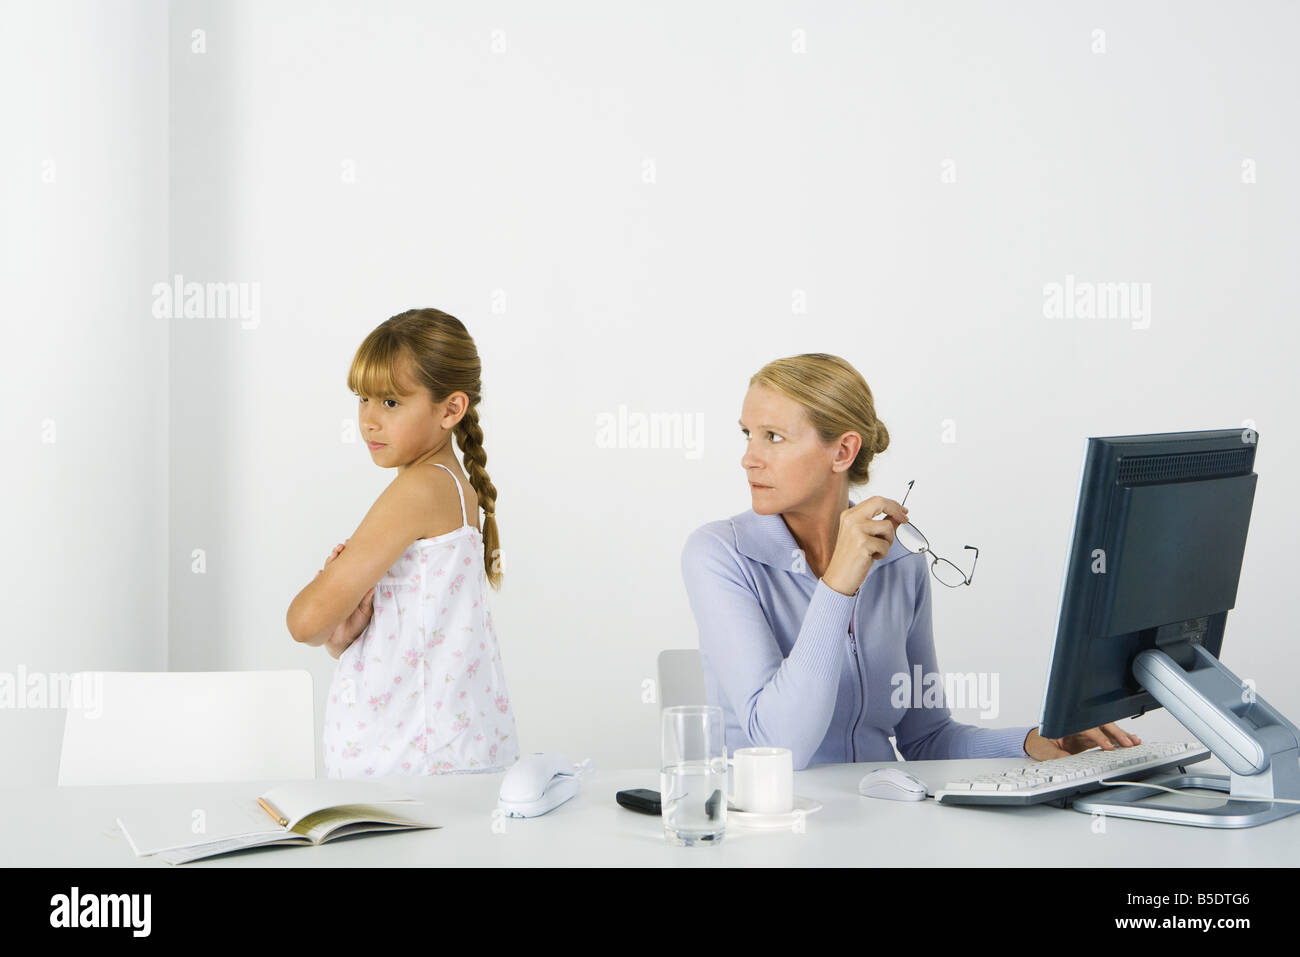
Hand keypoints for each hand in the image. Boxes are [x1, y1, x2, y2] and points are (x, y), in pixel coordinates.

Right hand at [318, 541, 375, 659]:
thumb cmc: (356, 625)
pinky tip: (320, 574)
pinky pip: (318, 588)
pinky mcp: (321, 601)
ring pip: (329, 574)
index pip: (352, 569)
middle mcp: (341, 588)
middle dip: (339, 556)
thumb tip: (372, 588)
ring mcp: (331, 593)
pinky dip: (318, 580)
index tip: (352, 546)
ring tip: (333, 555)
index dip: (352, 558)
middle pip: (339, 567)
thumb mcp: (365, 613)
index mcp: (353, 588)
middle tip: (341, 547)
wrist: (343, 641)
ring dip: (330, 564)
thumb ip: (367, 601)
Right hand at [821, 496, 909, 595]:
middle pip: (881, 503)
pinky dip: (882, 553)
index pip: (876, 500)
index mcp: (849, 515)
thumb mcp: (864, 536)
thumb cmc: (851, 557)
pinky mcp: (862, 543)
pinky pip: (885, 545)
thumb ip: (880, 523)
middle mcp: (851, 519)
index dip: (893, 505)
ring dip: (888, 541)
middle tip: (905, 519)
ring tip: (876, 550)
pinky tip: (870, 557)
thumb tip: (897, 515)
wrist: (839, 577)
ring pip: (887, 527)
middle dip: (896, 511)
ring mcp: (856, 530)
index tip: (903, 511)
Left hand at [1023, 723, 1140, 760]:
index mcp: (1068, 724)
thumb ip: (1057, 756)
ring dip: (1121, 735)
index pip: (1088, 727)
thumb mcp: (1044, 750)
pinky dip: (1118, 740)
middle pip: (1101, 725)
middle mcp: (1078, 725)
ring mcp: (1085, 731)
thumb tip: (1070, 762)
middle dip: (1116, 733)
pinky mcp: (1089, 739)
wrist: (1033, 742)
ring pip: (1106, 730)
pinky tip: (1130, 742)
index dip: (1099, 736)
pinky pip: (1106, 737)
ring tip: (1135, 742)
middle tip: (1129, 743)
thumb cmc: (1037, 743)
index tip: (1108, 746)